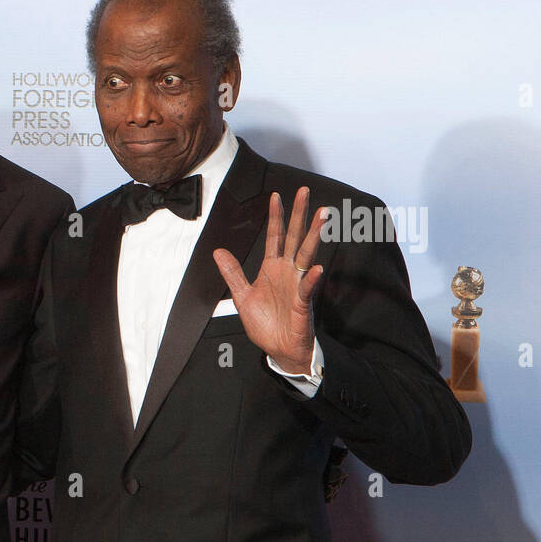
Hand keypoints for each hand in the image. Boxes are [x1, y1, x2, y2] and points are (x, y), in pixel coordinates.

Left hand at [213, 186, 324, 372]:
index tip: (276, 195)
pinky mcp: (302, 304)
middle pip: (295, 238)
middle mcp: (288, 272)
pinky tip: (317, 268)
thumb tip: (218, 251)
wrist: (277, 349)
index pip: (275, 237)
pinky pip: (308, 289)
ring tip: (322, 215)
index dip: (275, 217)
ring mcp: (297, 285)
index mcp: (272, 269)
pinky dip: (312, 279)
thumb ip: (232, 273)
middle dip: (300, 215)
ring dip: (314, 236)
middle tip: (306, 192)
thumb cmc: (265, 324)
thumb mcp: (242, 296)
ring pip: (307, 256)